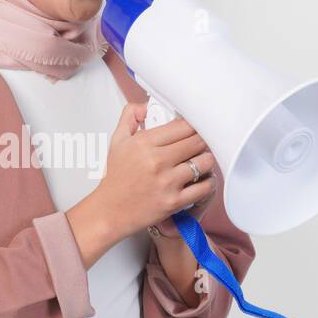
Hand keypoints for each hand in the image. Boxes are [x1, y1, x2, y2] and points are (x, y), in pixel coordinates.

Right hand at [95, 103, 217, 240]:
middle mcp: (156, 161)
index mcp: (144, 143)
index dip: (193, 124)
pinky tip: (202, 179)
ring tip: (201, 161)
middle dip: (202, 140)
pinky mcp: (174, 202)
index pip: (182, 125)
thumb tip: (147, 106)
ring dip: (206, 160)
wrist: (109, 211)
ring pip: (204, 162)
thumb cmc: (116, 178)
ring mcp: (167, 182)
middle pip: (197, 141)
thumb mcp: (117, 141)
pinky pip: (204, 187)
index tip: (194, 127)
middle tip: (200, 143)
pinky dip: (208, 182)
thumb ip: (130, 116)